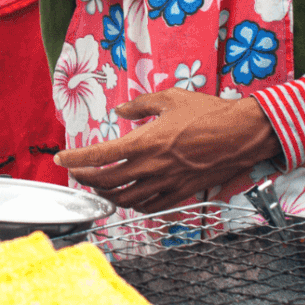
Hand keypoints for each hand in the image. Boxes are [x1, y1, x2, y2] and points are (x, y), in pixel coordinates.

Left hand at [55, 91, 279, 212]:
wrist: (242, 134)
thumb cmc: (209, 113)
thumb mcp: (170, 98)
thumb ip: (140, 105)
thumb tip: (122, 110)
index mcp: (145, 143)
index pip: (99, 157)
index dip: (75, 159)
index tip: (62, 157)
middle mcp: (152, 168)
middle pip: (106, 183)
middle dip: (84, 179)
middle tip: (75, 172)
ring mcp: (166, 184)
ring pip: (125, 199)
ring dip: (106, 194)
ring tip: (97, 186)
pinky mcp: (181, 193)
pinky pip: (150, 206)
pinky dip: (133, 203)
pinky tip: (128, 196)